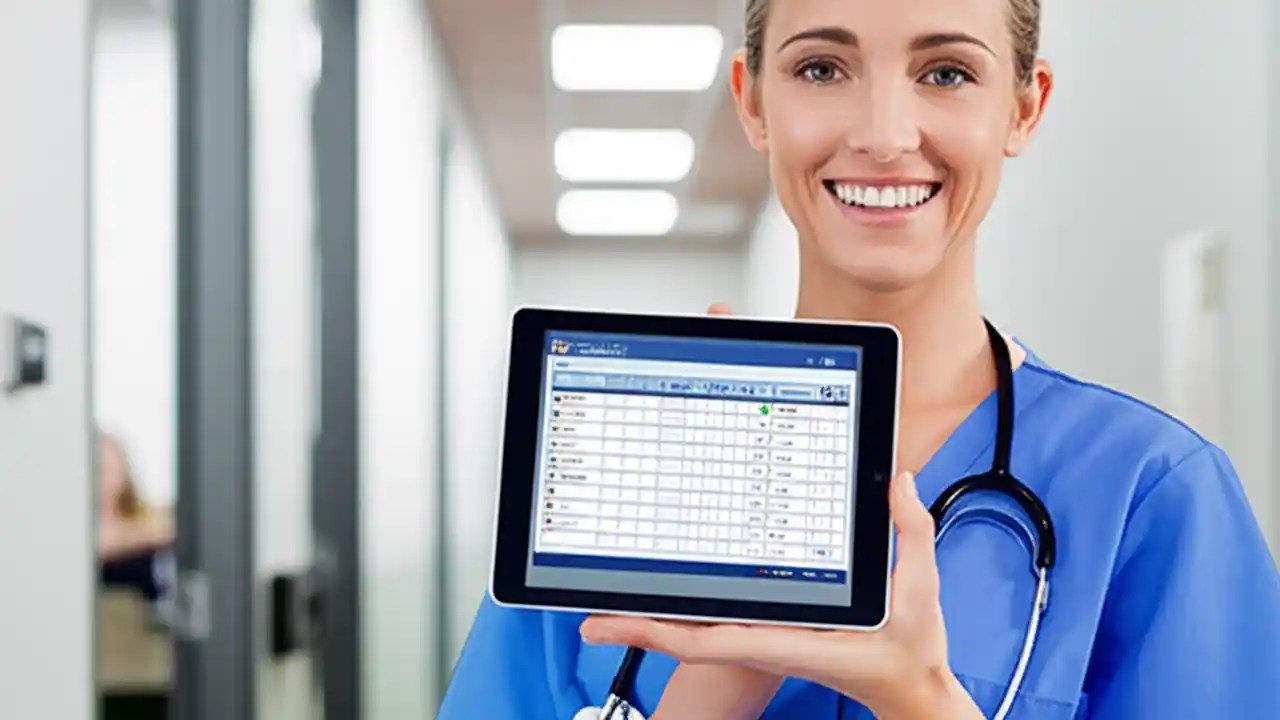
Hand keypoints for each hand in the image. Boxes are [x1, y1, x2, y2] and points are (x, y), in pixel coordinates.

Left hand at [581, 299, 978, 716]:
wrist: (909, 690)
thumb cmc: (909, 654)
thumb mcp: (919, 595)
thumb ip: (909, 535)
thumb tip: (896, 484)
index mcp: (787, 642)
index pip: (709, 638)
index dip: (657, 628)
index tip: (615, 617)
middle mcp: (765, 642)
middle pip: (687, 637)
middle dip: (636, 627)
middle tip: (588, 617)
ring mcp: (764, 639)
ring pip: (698, 632)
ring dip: (655, 619)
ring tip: (610, 604)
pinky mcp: (770, 631)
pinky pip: (717, 624)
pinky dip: (687, 613)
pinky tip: (669, 594)